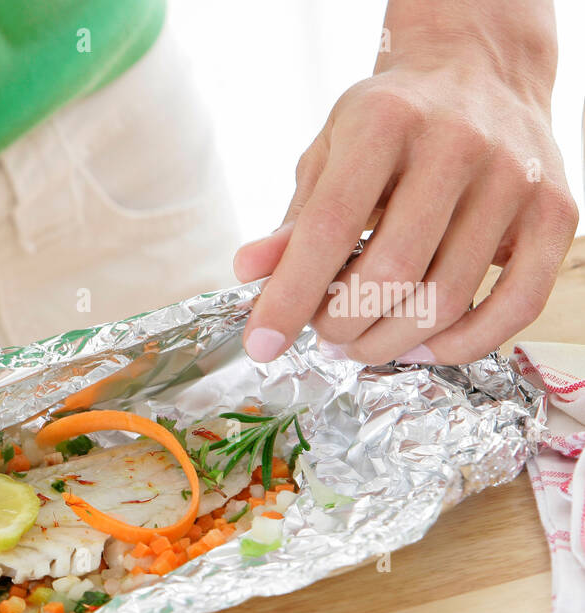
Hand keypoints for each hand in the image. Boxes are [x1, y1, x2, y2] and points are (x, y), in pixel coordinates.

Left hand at [235, 0, 576, 365]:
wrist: (479, 71)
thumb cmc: (391, 122)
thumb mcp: (329, 152)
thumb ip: (294, 217)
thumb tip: (250, 272)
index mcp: (386, 123)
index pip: (329, 229)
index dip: (290, 297)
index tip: (263, 345)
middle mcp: (457, 144)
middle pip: (390, 274)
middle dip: (342, 326)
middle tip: (324, 334)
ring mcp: (514, 179)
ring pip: (445, 300)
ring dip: (390, 343)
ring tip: (361, 340)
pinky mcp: (556, 212)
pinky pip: (516, 305)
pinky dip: (463, 345)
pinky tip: (422, 348)